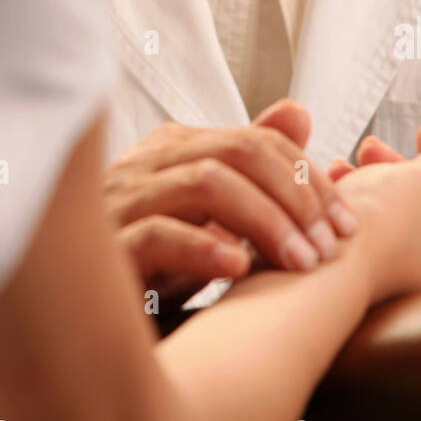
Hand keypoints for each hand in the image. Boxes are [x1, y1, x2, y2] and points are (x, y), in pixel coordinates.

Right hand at [104, 100, 358, 304]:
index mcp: (174, 149)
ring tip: (301, 262)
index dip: (310, 179)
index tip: (348, 227)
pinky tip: (238, 269)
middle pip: (238, 152)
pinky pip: (157, 234)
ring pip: (207, 183)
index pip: (257, 142)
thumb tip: (300, 112)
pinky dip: (203, 247)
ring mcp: (123, 202)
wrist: (73, 308)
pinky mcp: (105, 249)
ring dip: (266, 222)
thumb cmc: (143, 260)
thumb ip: (250, 166)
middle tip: (331, 246)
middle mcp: (149, 164)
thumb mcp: (205, 214)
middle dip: (296, 197)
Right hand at [330, 131, 420, 304]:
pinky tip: (332, 183)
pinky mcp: (353, 274)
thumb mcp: (417, 184)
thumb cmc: (370, 237)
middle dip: (398, 168)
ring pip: (386, 217)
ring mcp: (386, 280)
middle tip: (376, 147)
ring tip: (350, 162)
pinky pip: (359, 231)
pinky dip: (348, 203)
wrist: (311, 269)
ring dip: (369, 180)